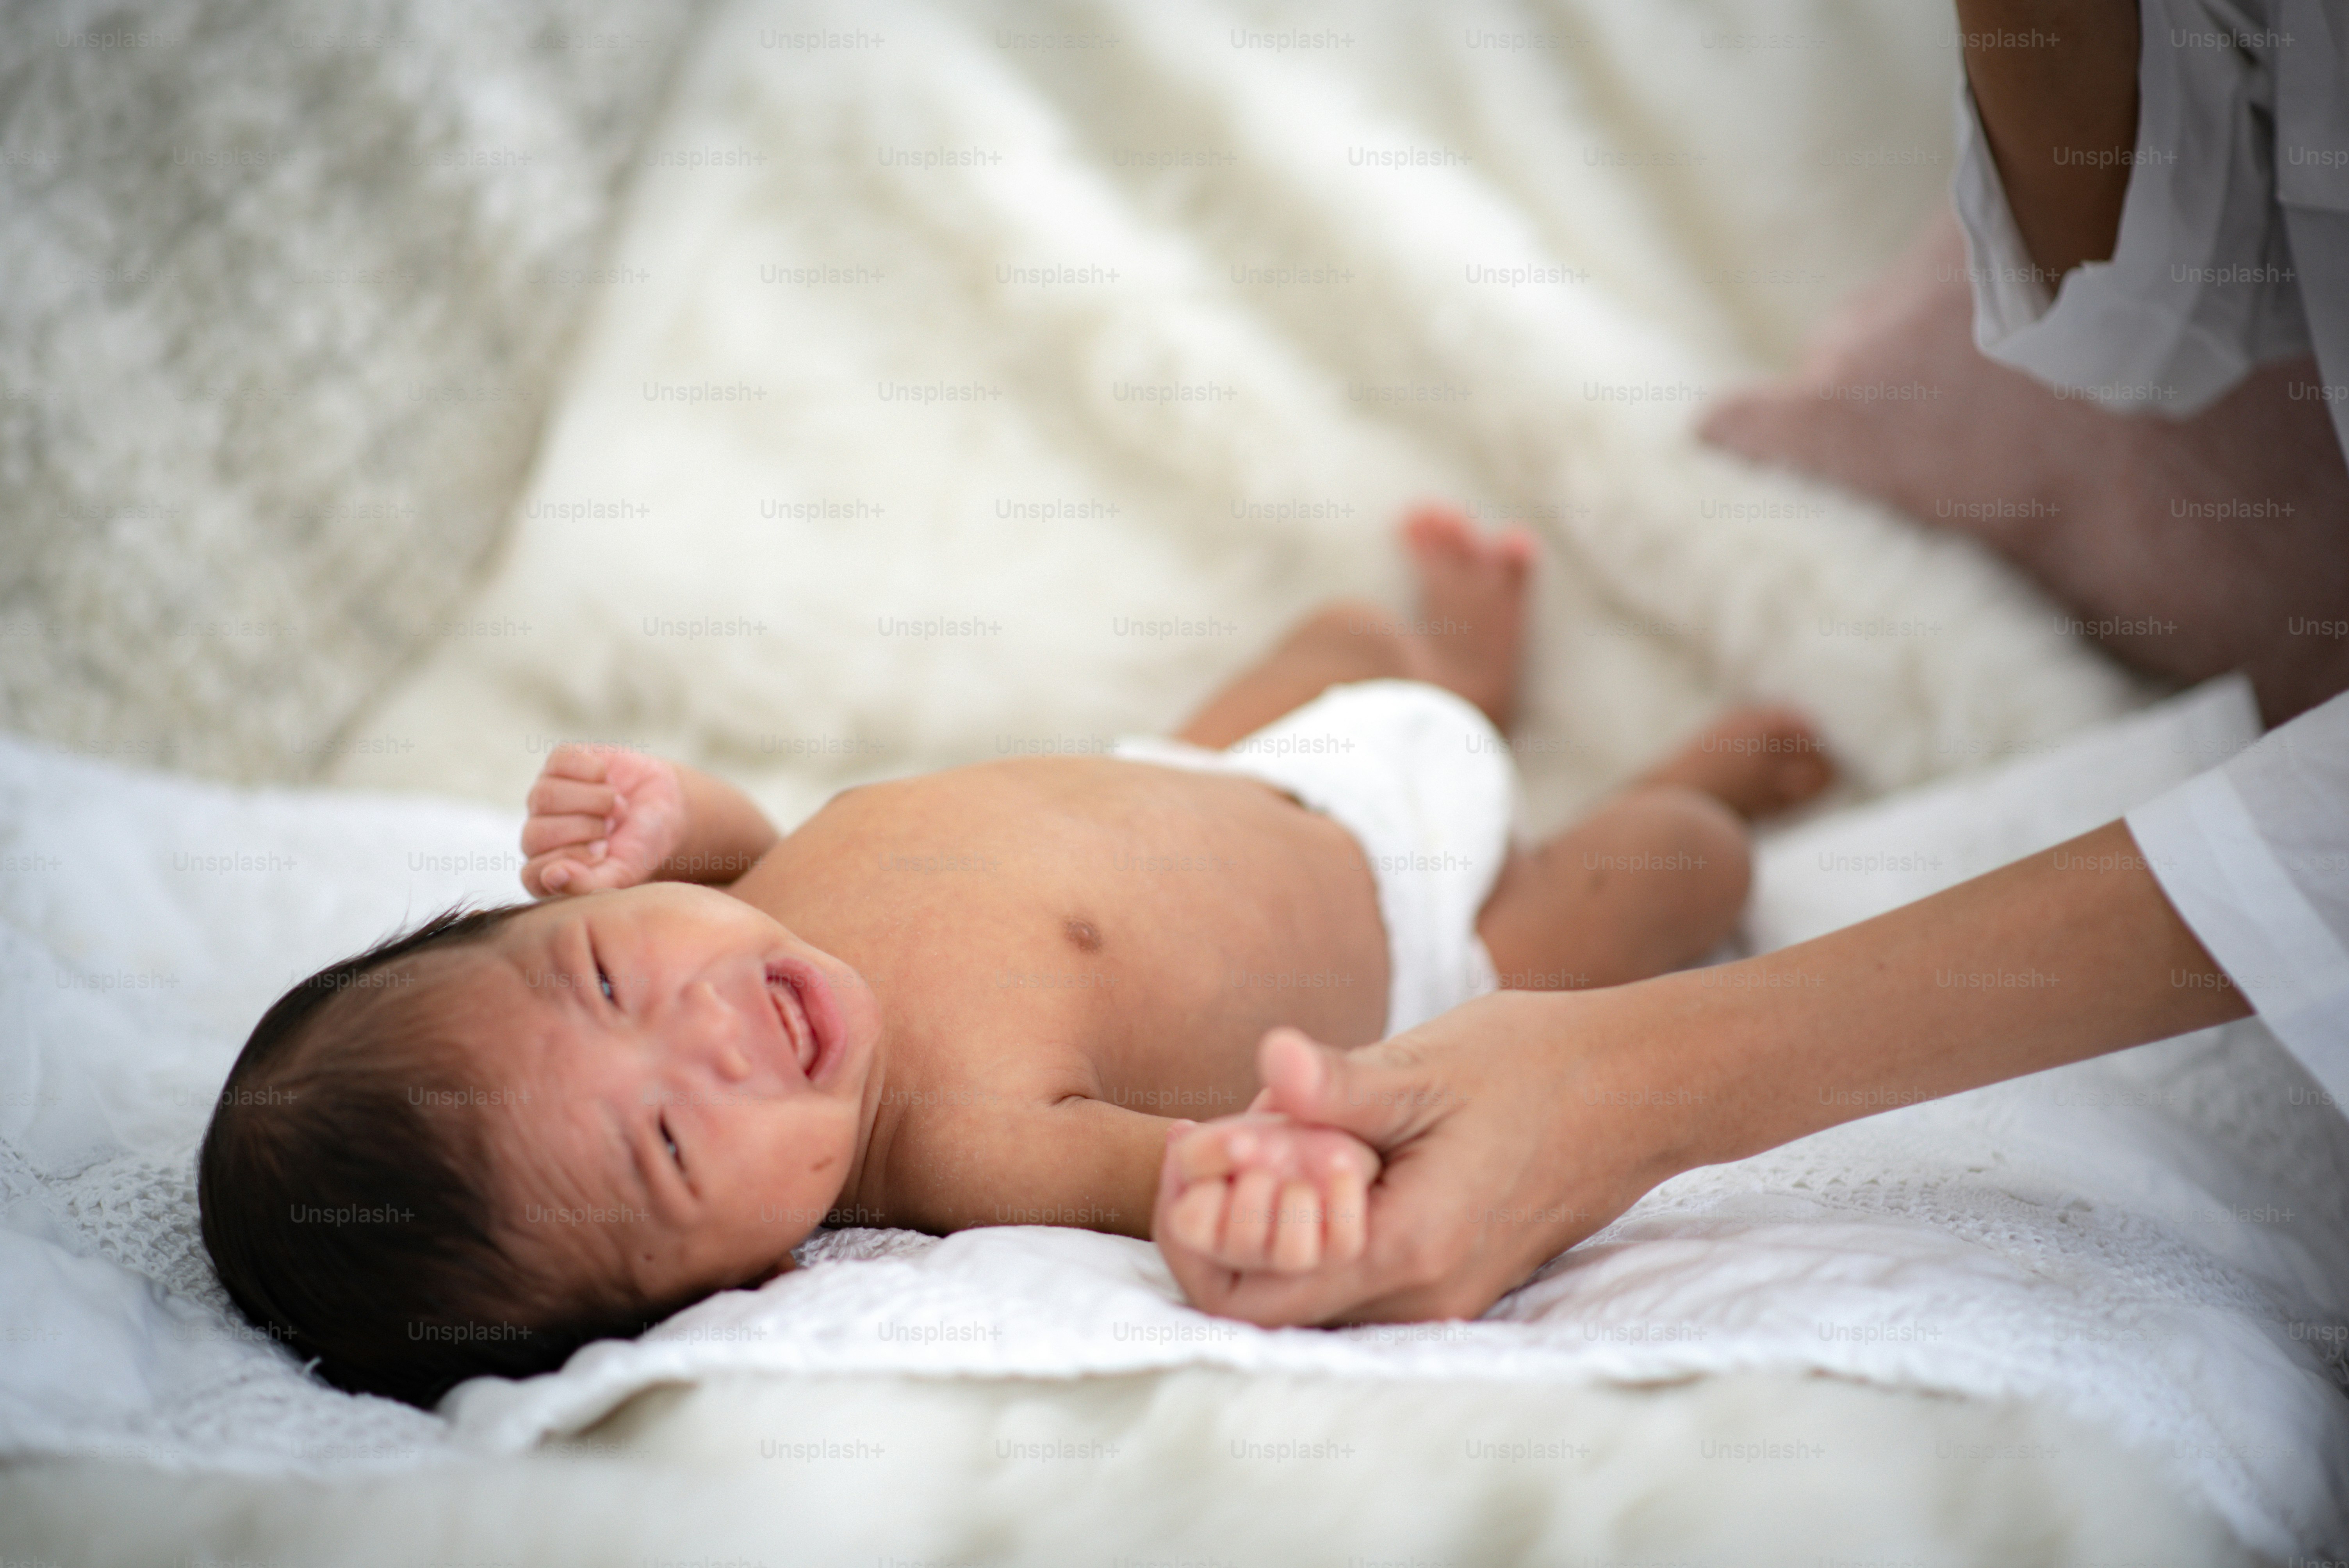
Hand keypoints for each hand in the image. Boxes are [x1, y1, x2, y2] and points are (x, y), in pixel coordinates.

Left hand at [520, 745, 688, 897]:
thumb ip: (588, 885)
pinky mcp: (558, 764)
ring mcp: (544, 796)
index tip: (604, 852)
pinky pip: (561, 761)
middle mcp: (538, 835)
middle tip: (611, 829)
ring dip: (593, 799)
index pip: (532, 875)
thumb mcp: (624, 872)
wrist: (665, 807)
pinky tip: (607, 777)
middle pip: (536, 832)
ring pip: (544, 795)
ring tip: (616, 806)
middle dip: (585, 829)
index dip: (569, 860)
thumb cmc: (641, 846)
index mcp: (549, 870)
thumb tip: (551, 877)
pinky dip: (591, 769)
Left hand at [1162, 990, 1686, 1327]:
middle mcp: (1421, 1295)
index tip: (1191, 1141)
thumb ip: (1341, 1084)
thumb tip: (1269, 1059)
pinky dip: (1309, 1229)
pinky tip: (1306, 1154)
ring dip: (1262, 1226)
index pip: (1248, 1291)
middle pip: (1264, 1306)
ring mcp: (1440, 1296)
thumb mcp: (1427, 1066)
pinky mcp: (1453, 1278)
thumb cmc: (1536, 1066)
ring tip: (1252, 1137)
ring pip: (1305, 1294)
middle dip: (1216, 1228)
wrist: (1640, 1090)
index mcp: (1407, 1247)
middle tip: (1204, 1141)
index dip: (1193, 1226)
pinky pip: (1351, 1278)